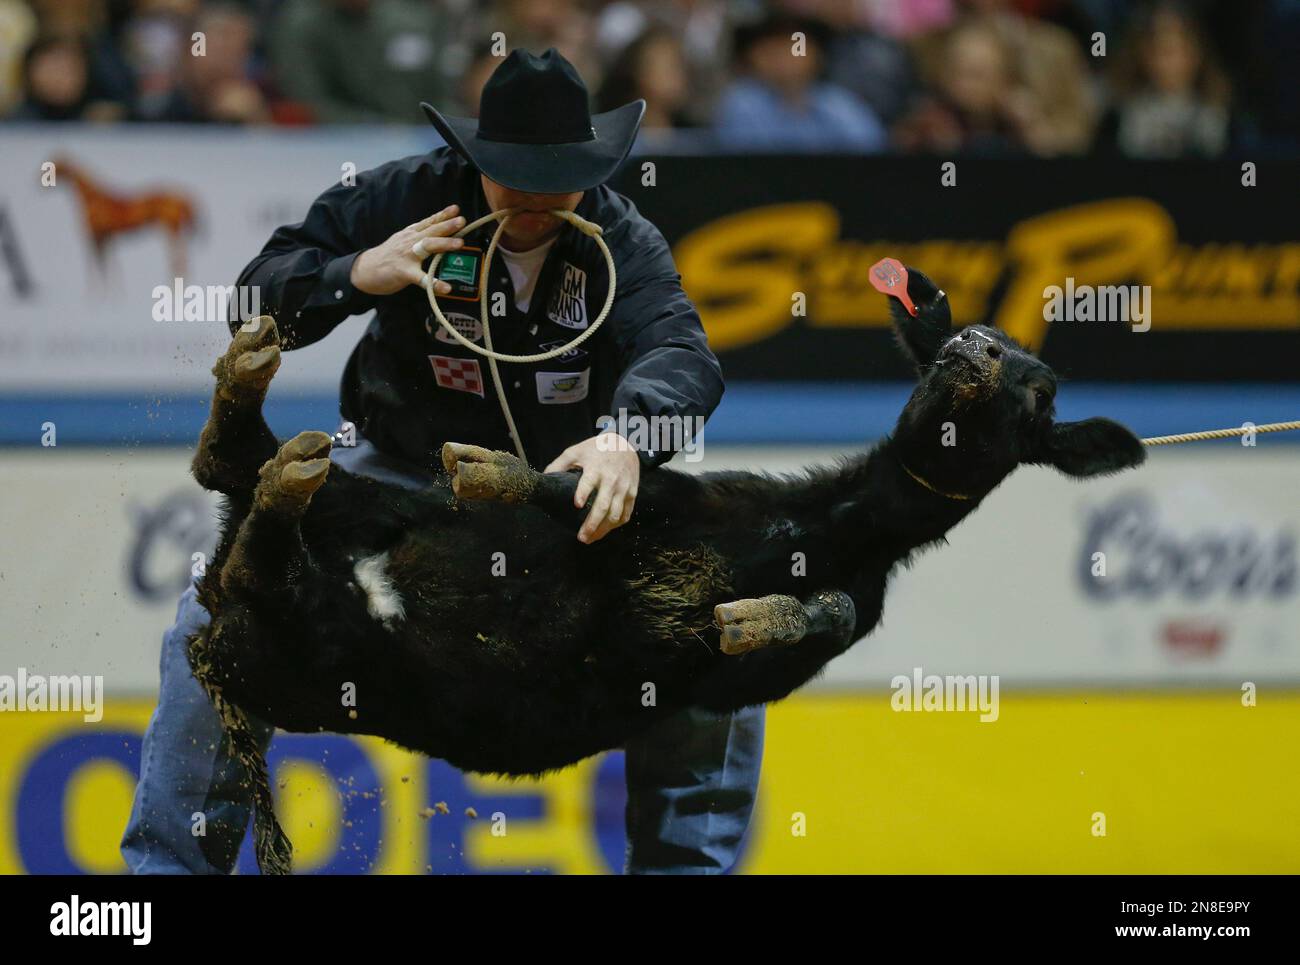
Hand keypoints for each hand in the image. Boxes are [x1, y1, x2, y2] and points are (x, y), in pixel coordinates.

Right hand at [350, 205, 465, 295]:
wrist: (365, 269)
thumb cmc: (389, 256)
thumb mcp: (403, 241)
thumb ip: (420, 236)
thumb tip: (441, 232)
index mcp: (411, 234)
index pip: (429, 222)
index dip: (442, 215)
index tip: (456, 208)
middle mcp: (410, 242)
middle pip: (430, 231)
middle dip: (447, 225)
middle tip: (462, 220)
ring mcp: (407, 256)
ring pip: (427, 247)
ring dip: (444, 244)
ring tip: (460, 243)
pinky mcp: (403, 272)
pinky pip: (421, 278)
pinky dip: (433, 283)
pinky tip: (445, 288)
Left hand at [544, 433, 640, 543]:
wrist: (625, 443)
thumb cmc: (597, 449)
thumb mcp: (576, 451)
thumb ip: (559, 465)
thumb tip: (544, 478)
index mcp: (596, 468)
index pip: (589, 481)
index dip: (583, 493)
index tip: (576, 504)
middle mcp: (611, 480)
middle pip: (603, 506)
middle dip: (592, 524)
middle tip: (581, 537)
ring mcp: (624, 488)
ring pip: (615, 515)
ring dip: (603, 530)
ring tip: (590, 538)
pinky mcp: (632, 494)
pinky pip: (626, 514)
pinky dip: (616, 525)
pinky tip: (605, 530)